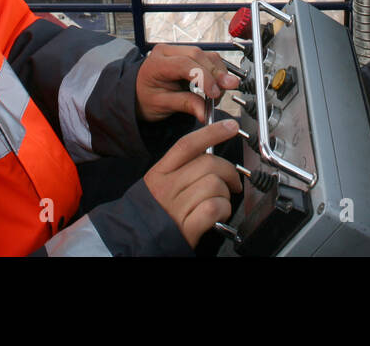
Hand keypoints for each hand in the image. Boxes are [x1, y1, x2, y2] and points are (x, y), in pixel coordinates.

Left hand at [136, 43, 239, 123]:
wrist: (141, 93)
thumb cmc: (147, 98)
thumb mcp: (162, 105)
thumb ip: (185, 105)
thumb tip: (205, 112)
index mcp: (156, 62)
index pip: (183, 64)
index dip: (203, 77)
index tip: (214, 93)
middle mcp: (168, 52)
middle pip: (198, 55)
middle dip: (215, 73)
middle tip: (228, 88)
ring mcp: (179, 51)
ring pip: (206, 55)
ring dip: (219, 72)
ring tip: (220, 92)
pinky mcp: (189, 55)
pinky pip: (208, 58)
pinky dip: (217, 71)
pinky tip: (217, 86)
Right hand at [143, 120, 242, 247]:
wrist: (136, 241)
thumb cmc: (153, 211)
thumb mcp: (159, 183)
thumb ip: (180, 168)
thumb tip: (210, 155)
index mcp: (160, 172)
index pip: (187, 144)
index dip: (212, 132)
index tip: (230, 127)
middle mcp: (167, 187)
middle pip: (208, 164)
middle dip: (229, 171)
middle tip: (233, 182)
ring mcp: (176, 207)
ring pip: (214, 185)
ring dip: (225, 194)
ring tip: (220, 201)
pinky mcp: (186, 227)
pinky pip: (214, 208)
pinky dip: (223, 210)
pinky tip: (218, 214)